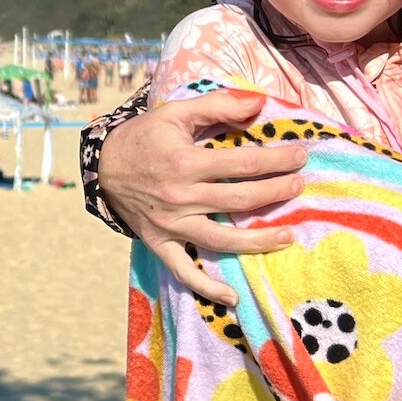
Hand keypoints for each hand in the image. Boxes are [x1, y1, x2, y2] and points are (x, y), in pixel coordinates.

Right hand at [96, 91, 306, 306]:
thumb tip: (258, 103)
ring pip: (223, 239)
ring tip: (288, 235)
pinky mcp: (160, 243)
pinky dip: (207, 287)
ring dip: (259, 240)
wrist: (102, 166)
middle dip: (277, 192)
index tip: (299, 156)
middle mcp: (180, 196)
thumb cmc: (144, 137)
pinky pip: (184, 271)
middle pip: (241, 199)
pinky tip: (233, 297)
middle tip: (299, 185)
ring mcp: (171, 224)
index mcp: (185, 162)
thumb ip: (217, 105)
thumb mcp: (175, 112)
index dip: (277, 159)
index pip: (244, 163)